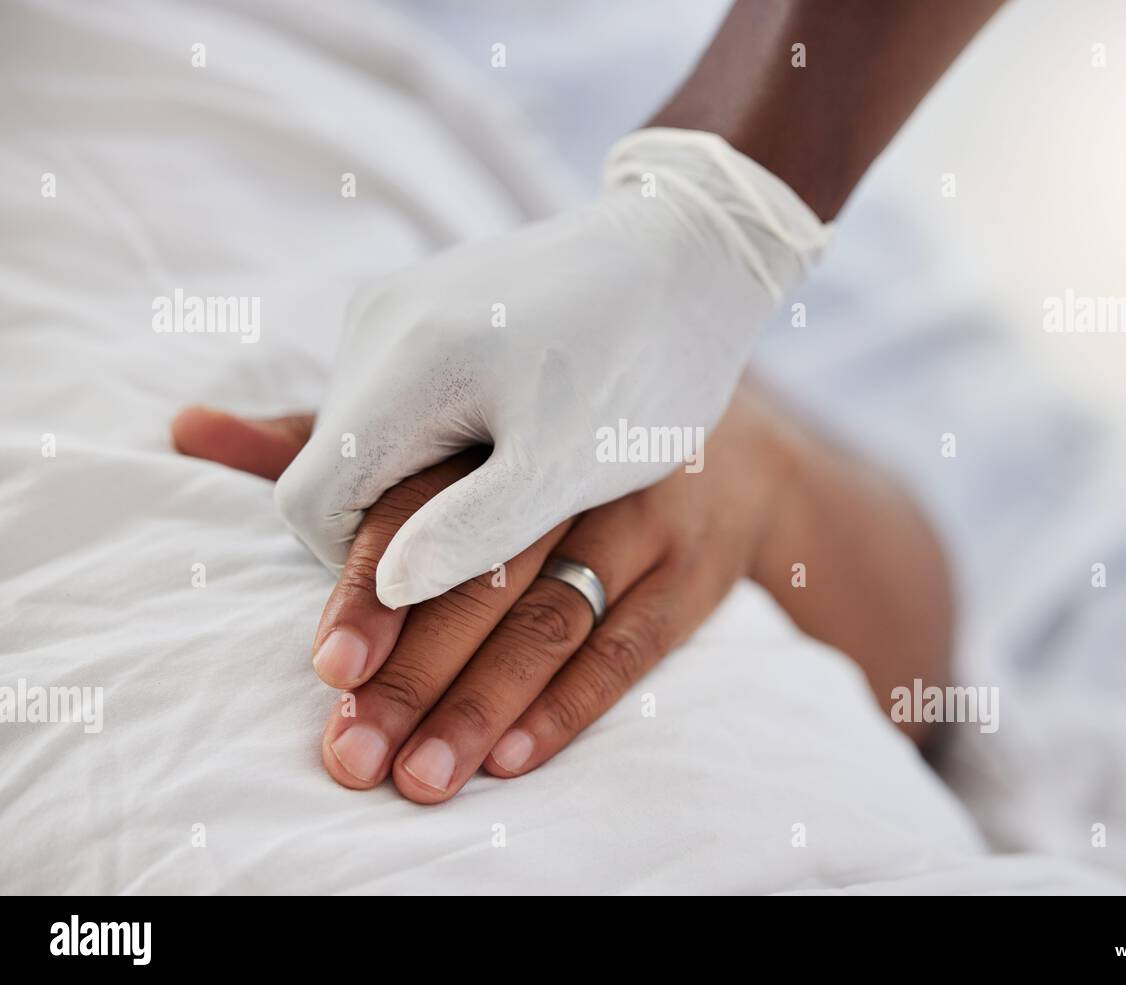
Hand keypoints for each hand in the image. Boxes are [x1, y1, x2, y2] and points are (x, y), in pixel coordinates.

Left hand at [173, 389, 796, 802]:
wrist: (728, 433)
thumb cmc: (552, 429)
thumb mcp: (456, 421)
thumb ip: (332, 440)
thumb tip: (188, 430)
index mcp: (499, 423)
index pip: (425, 505)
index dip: (373, 589)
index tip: (329, 668)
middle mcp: (572, 464)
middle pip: (483, 574)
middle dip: (416, 672)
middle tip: (355, 753)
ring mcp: (643, 517)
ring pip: (554, 616)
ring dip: (485, 703)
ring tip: (423, 776)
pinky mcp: (694, 571)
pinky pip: (631, 645)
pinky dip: (570, 703)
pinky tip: (514, 758)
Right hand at [271, 128, 827, 607]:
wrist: (692, 251)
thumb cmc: (642, 368)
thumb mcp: (565, 467)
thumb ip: (470, 532)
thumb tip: (384, 586)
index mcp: (402, 365)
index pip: (312, 504)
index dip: (364, 568)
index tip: (444, 581)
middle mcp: (377, 321)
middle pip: (334, 466)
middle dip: (395, 522)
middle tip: (493, 535)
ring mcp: (398, 301)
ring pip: (366, 432)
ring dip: (418, 479)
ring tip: (514, 477)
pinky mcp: (426, 296)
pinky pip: (396, 392)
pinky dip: (435, 435)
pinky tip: (510, 435)